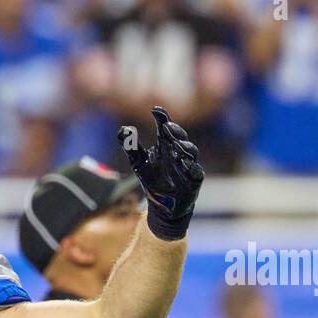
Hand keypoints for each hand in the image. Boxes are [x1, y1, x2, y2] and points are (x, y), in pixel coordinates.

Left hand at [117, 106, 204, 240]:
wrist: (162, 207)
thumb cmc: (153, 181)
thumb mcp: (139, 163)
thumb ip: (131, 147)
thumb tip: (122, 130)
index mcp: (166, 147)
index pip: (166, 129)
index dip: (162, 119)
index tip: (155, 110)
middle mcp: (179, 154)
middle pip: (180, 137)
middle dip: (175, 131)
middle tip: (166, 127)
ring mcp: (188, 166)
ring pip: (191, 152)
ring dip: (184, 147)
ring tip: (175, 144)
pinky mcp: (194, 181)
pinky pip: (196, 172)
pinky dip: (191, 167)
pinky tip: (184, 163)